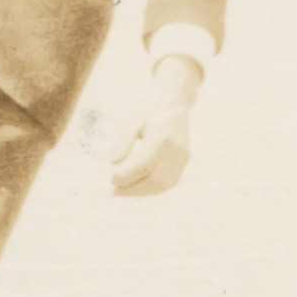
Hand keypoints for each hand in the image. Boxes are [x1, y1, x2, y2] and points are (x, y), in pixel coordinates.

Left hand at [109, 54, 200, 197]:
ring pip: (163, 184)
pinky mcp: (184, 161)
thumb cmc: (151, 112)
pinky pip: (169, 182)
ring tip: (125, 190)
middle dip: (134, 188)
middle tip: (115, 190)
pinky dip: (153, 188)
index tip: (112, 179)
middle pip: (154, 179)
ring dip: (143, 191)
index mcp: (161, 138)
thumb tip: (113, 162)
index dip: (127, 176)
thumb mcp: (133, 121)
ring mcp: (182, 157)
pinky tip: (139, 187)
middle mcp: (175, 150)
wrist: (176, 105)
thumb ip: (123, 141)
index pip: (143, 165)